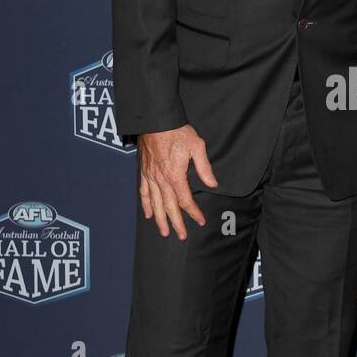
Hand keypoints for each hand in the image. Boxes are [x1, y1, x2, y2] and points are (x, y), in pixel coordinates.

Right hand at [138, 124, 217, 238]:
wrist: (155, 120)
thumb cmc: (177, 132)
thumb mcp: (197, 146)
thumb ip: (204, 168)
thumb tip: (213, 184)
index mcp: (175, 175)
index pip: (186, 201)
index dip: (194, 213)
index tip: (200, 221)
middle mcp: (161, 180)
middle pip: (169, 207)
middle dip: (176, 223)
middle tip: (181, 236)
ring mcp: (150, 177)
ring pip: (155, 204)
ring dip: (160, 220)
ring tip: (164, 232)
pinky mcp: (144, 172)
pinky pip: (143, 192)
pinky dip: (146, 205)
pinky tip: (148, 214)